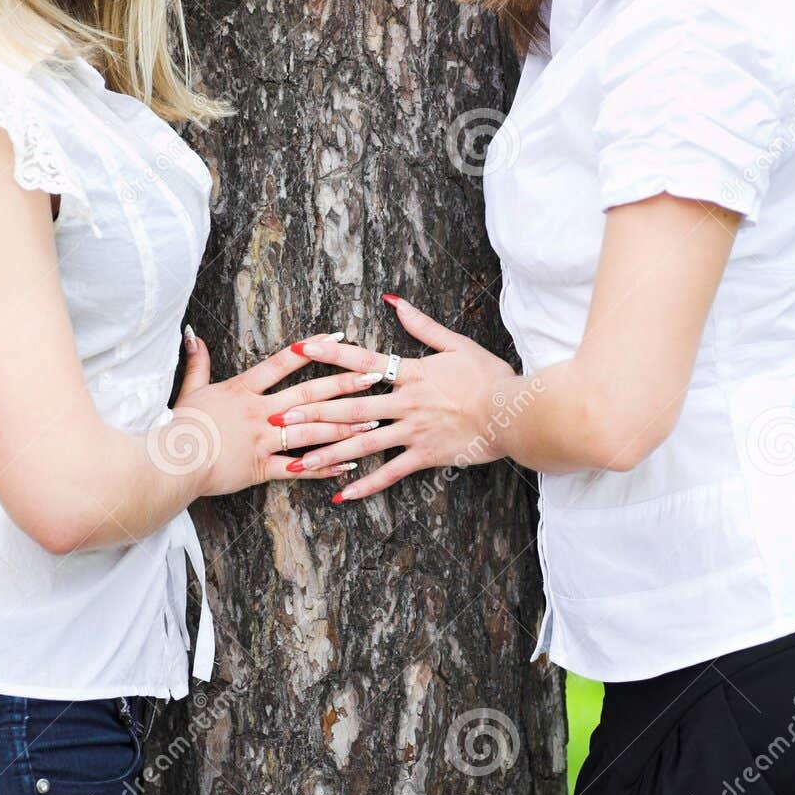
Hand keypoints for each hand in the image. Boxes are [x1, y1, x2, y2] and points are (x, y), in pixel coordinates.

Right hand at [168, 326, 389, 497]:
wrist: (171, 461)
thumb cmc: (178, 426)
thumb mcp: (189, 390)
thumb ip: (197, 363)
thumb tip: (193, 335)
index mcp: (243, 390)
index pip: (283, 363)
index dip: (311, 348)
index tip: (338, 337)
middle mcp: (259, 412)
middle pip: (309, 394)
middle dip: (344, 384)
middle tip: (374, 375)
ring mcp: (263, 440)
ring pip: (311, 431)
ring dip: (344, 426)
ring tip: (373, 421)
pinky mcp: (262, 468)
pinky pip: (299, 468)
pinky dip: (325, 467)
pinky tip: (349, 462)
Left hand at [274, 295, 518, 501]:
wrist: (515, 411)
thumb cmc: (489, 376)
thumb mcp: (456, 343)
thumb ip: (422, 325)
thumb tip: (394, 301)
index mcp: (411, 373)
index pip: (363, 362)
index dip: (330, 355)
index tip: (300, 349)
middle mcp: (406, 402)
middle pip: (351, 408)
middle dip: (312, 413)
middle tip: (279, 418)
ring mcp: (414, 431)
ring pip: (363, 443)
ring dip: (328, 452)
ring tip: (296, 462)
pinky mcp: (425, 456)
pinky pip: (391, 473)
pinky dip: (366, 485)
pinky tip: (341, 493)